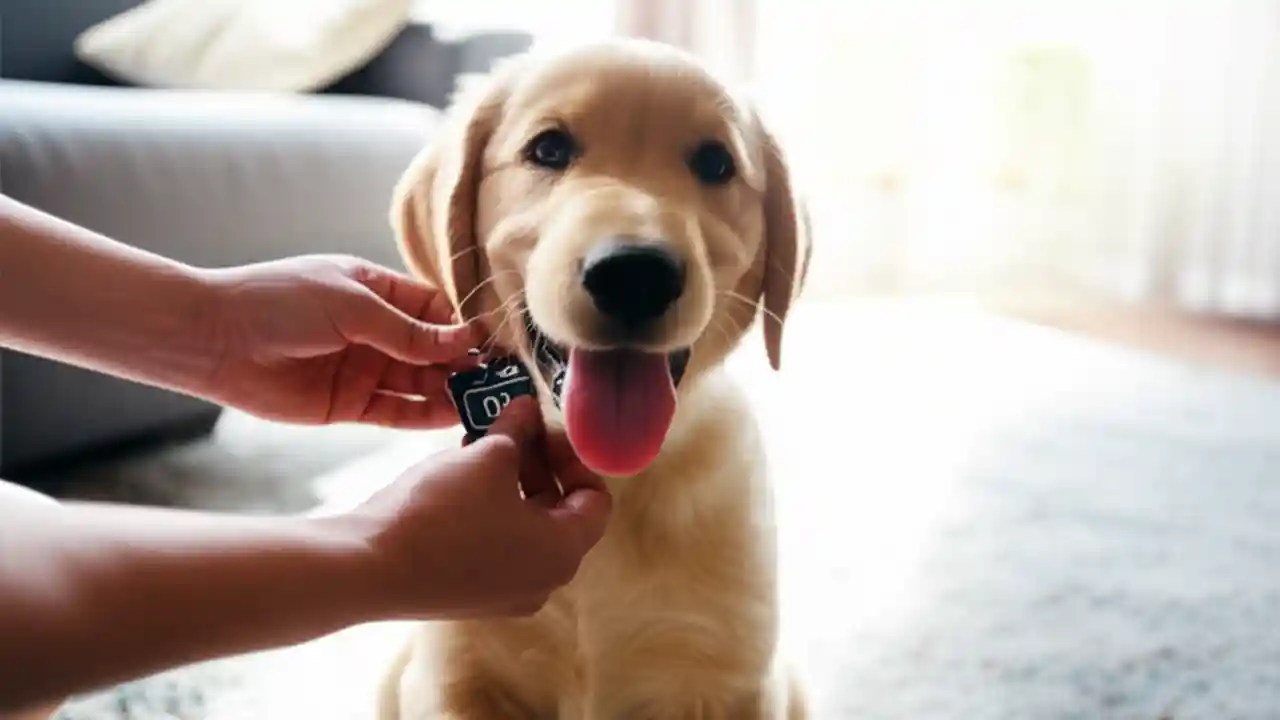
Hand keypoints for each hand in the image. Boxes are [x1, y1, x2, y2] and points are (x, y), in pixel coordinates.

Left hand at [202, 255, 479, 427]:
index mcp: (377, 292)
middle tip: (498, 383)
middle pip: (434, 351)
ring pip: (420, 384)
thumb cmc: (278, 301)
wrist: (214, 339)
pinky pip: (397, 412)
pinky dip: (425, 416)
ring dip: (450, 392)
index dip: (462, 328)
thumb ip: (409, 331)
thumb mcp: (352, 306)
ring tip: (484, 404)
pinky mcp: (349, 405)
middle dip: (464, 365)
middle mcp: (375, 332)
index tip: (491, 346)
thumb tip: (465, 340)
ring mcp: (364, 369)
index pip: (435, 312)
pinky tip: (452, 417)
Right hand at [339, 397, 611, 617]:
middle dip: (538, 464)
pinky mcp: (468, 593)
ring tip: (484, 445)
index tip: (544, 429)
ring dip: (510, 482)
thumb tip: (528, 408)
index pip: (595, 500)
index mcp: (563, 552)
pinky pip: (493, 544)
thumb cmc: (440, 512)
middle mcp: (542, 581)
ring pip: (523, 527)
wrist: (366, 567)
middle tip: (514, 428)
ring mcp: (503, 593)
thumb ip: (518, 430)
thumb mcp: (487, 457)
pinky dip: (487, 508)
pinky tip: (460, 477)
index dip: (573, 457)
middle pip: (559, 513)